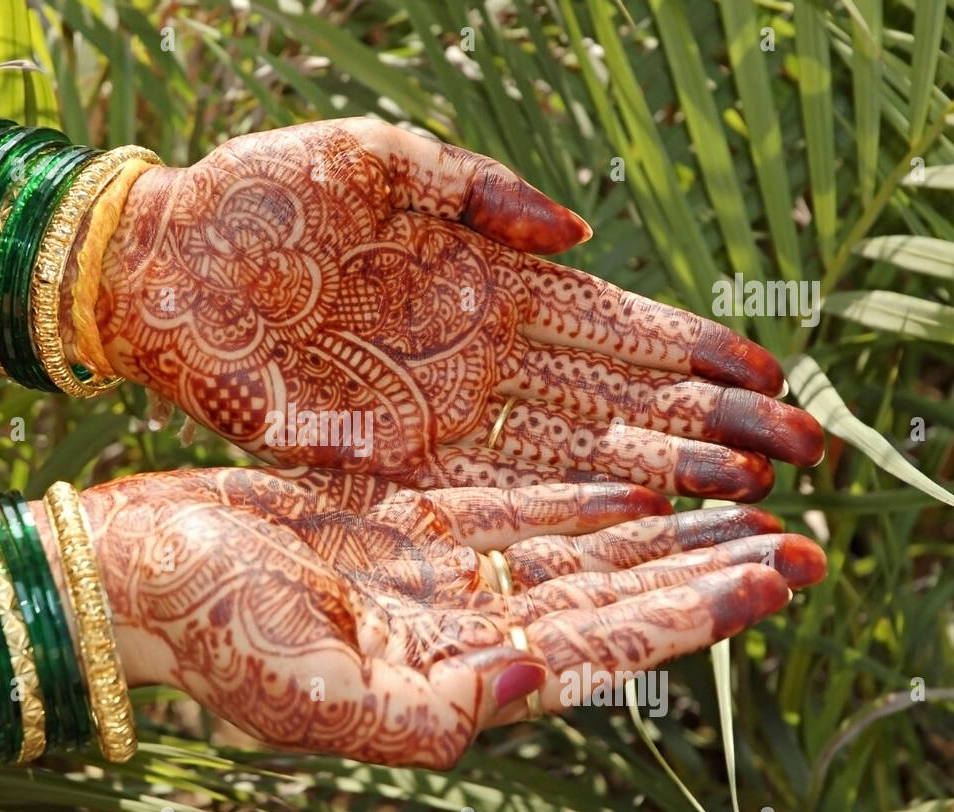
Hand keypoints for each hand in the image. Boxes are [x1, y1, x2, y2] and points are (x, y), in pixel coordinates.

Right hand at [84, 468, 825, 768]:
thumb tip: (530, 681)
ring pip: (577, 554)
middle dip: (704, 572)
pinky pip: (516, 512)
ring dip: (659, 536)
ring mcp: (440, 578)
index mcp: (446, 680)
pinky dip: (579, 501)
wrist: (141, 566)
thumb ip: (422, 716)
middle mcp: (460, 631)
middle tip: (798, 540)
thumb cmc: (205, 631)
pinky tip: (633, 489)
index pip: (600, 648)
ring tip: (736, 506)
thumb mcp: (302, 694)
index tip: (775, 576)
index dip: (692, 616)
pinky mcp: (411, 526)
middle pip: (611, 598)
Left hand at [96, 119, 823, 500]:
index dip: (683, 347)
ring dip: (653, 467)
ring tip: (740, 486)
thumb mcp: (380, 159)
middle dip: (699, 421)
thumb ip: (476, 190)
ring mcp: (432, 410)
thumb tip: (573, 233)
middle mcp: (472, 355)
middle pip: (607, 394)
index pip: (604, 321)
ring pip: (564, 444)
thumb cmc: (261, 194)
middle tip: (794, 450)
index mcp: (479, 280)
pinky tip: (629, 511)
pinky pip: (483, 482)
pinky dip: (555, 496)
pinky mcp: (379, 454)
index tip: (762, 371)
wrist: (159, 262)